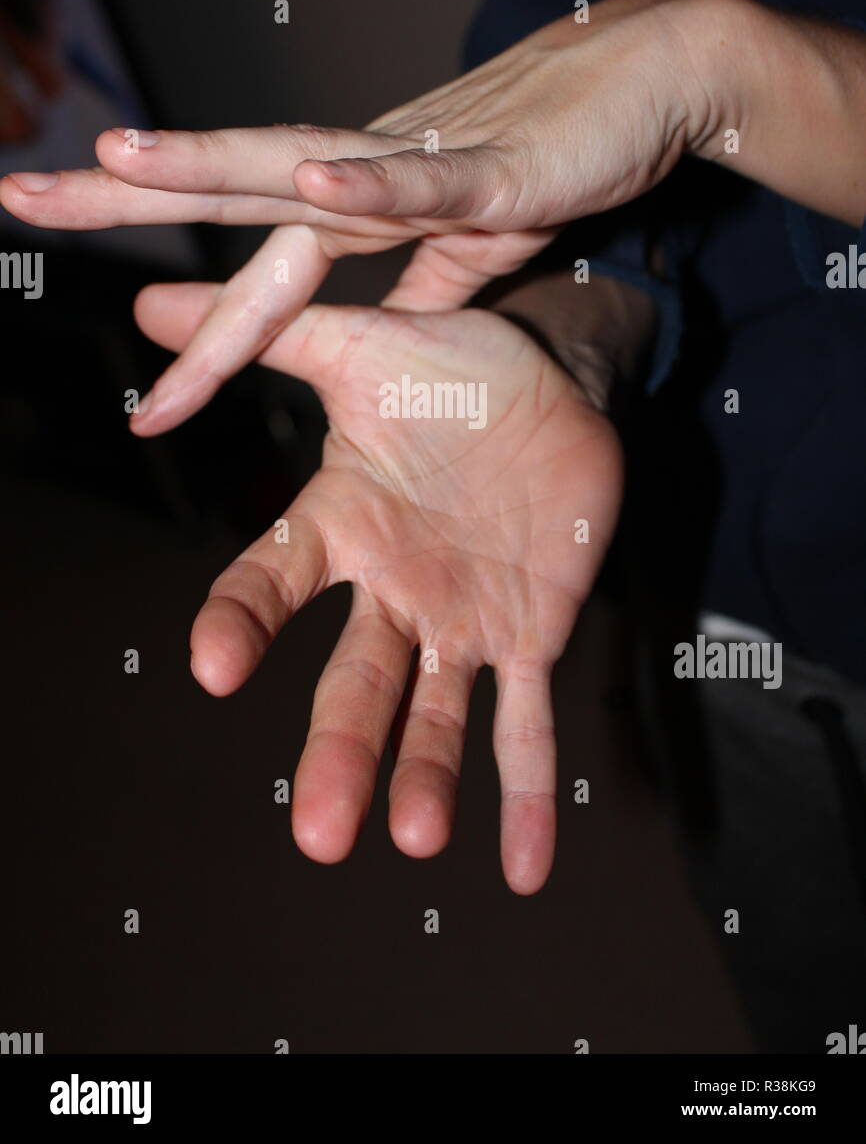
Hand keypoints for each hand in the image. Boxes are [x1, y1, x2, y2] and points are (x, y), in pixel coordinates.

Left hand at [1, 0, 709, 432]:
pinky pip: (426, 180)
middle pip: (230, 189)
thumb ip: (416, 282)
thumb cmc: (554, 158)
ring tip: (119, 157)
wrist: (650, 82)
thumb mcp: (469, 246)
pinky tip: (313, 182)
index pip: (252, 264)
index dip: (193, 328)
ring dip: (211, 165)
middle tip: (21, 192)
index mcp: (356, 202)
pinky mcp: (493, 169)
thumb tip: (380, 324)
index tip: (137, 391)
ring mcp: (420, 163)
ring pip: (301, 166)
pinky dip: (372, 184)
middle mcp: (364, 175)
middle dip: (124, 195)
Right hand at [134, 288, 622, 892]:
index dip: (244, 621)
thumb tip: (150, 299)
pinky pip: (528, 724)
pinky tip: (525, 870)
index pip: (276, 578)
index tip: (213, 668)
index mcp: (345, 521)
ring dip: (425, 781)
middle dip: (338, 752)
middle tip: (316, 832)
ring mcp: (464, 620)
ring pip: (438, 714)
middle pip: (357, 680)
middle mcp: (396, 587)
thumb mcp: (362, 347)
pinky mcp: (534, 634)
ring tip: (413, 841)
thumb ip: (269, 337)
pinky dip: (528, 796)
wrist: (553, 383)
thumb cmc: (450, 369)